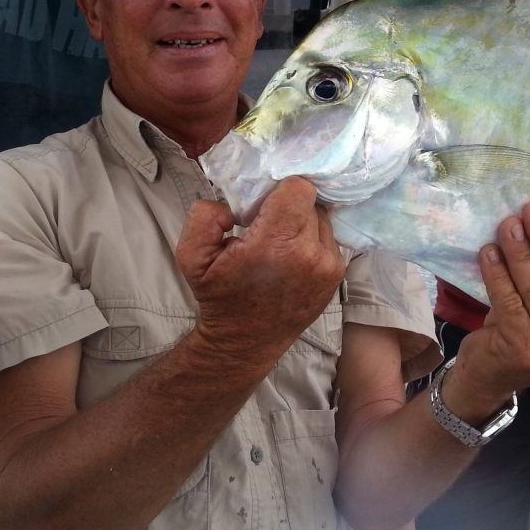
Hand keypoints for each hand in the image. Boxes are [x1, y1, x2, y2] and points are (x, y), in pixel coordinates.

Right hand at [176, 177, 344, 363]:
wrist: (246, 340)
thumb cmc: (220, 297)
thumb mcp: (191, 257)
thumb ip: (204, 217)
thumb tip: (232, 204)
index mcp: (275, 245)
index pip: (299, 189)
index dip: (280, 189)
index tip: (263, 203)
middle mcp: (310, 254)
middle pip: (310, 201)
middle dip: (288, 205)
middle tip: (266, 223)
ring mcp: (329, 266)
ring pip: (321, 217)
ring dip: (302, 221)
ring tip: (279, 241)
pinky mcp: (337, 274)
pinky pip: (328, 236)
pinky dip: (311, 237)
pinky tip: (292, 253)